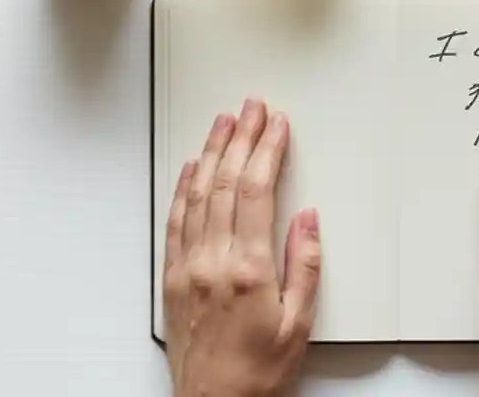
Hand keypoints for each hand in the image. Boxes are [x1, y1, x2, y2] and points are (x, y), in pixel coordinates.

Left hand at [163, 99, 320, 396]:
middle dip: (240, 138)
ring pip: (197, 194)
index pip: (257, 191)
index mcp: (248, 269)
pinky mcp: (171, 278)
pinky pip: (175, 220)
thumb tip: (307, 219)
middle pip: (226, 182)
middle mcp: (213, 261)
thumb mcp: (300, 324)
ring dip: (210, 152)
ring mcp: (187, 267)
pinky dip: (183, 188)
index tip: (276, 125)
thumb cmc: (257, 373)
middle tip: (251, 108)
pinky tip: (190, 168)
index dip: (267, 150)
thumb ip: (304, 266)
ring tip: (222, 123)